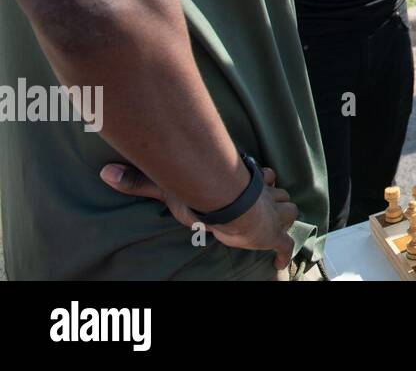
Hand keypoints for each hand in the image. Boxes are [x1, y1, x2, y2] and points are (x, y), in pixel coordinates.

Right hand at [100, 162, 299, 268]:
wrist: (232, 209)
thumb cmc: (204, 197)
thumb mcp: (172, 189)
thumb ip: (141, 182)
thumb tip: (105, 172)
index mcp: (248, 183)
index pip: (264, 175)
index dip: (262, 179)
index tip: (259, 179)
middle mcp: (265, 196)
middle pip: (280, 192)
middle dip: (275, 198)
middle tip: (266, 206)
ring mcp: (273, 216)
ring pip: (290, 210)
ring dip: (284, 216)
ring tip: (275, 223)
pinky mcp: (276, 236)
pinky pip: (286, 247)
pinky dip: (283, 254)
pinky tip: (278, 263)